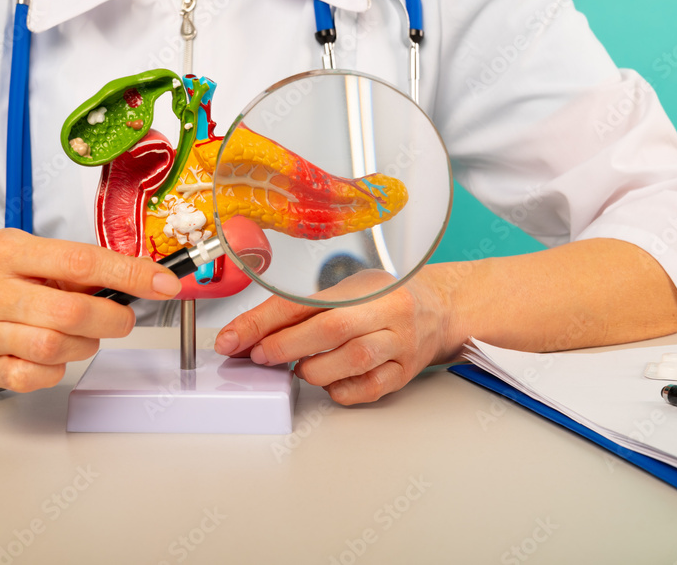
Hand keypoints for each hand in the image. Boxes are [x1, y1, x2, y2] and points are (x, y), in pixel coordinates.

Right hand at [0, 228, 181, 391]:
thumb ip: (88, 265)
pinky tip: (53, 354)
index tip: (163, 284)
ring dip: (84, 345)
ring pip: (54, 348)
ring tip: (81, 334)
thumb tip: (149, 277)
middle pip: (70, 313)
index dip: (129, 274)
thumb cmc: (5, 272)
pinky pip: (33, 377)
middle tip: (121, 318)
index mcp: (8, 251)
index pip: (81, 262)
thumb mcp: (39, 253)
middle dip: (111, 319)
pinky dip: (55, 370)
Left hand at [214, 268, 455, 404]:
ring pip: (352, 360)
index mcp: (362, 285)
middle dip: (284, 346)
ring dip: (314, 370)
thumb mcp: (348, 289)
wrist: (443, 309)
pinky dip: (341, 391)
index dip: (262, 321)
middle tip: (258, 356)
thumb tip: (250, 335)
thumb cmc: (385, 298)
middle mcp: (385, 311)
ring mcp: (399, 343)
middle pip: (330, 329)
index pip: (303, 301)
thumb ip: (304, 310)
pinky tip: (329, 384)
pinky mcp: (406, 372)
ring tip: (298, 370)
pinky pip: (370, 388)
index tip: (233, 339)